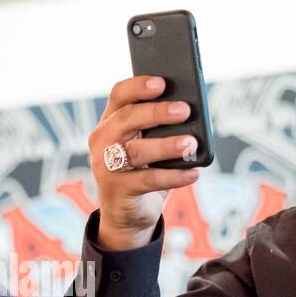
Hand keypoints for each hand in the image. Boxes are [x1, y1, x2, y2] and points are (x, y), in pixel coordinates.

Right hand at [88, 75, 200, 250]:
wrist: (128, 213)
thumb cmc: (143, 170)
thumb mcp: (148, 143)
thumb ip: (159, 128)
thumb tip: (190, 115)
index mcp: (111, 121)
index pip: (119, 95)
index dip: (138, 86)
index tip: (161, 83)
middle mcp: (103, 140)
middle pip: (127, 119)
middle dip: (157, 113)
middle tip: (184, 111)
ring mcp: (106, 165)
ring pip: (136, 151)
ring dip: (166, 146)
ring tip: (191, 143)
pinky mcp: (117, 190)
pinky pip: (147, 180)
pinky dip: (172, 176)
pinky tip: (192, 173)